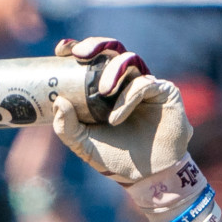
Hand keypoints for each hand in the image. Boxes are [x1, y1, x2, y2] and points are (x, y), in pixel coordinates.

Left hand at [51, 37, 191, 184]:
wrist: (144, 175)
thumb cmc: (113, 156)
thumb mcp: (83, 143)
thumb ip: (67, 126)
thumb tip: (58, 101)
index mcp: (103, 88)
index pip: (92, 60)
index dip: (78, 48)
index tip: (61, 48)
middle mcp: (125, 81)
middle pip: (112, 50)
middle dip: (96, 45)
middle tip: (81, 54)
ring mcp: (145, 84)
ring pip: (129, 60)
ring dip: (113, 71)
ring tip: (103, 92)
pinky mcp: (164, 91)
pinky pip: (144, 84)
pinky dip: (128, 98)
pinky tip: (116, 118)